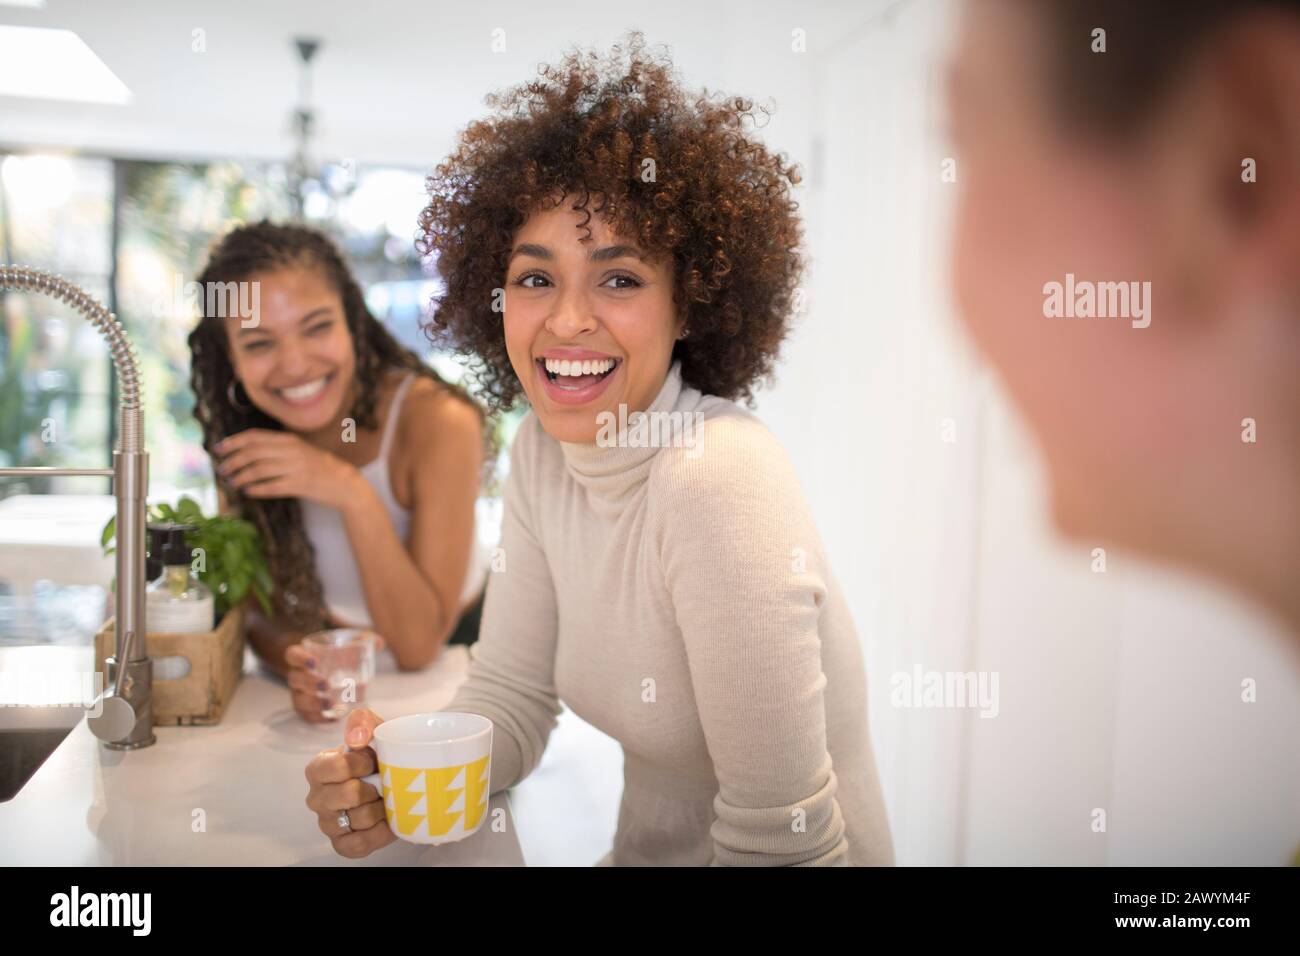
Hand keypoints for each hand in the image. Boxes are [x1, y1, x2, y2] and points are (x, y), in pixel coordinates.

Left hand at [214, 429, 362, 508]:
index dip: (233, 442)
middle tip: (222, 470)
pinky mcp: (299, 485)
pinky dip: (256, 489)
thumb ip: (278, 448)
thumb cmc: (320, 467)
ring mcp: (296, 468)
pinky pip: (271, 487)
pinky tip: (248, 492)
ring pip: (258, 470)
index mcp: (290, 440)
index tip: (218, 449)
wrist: (345, 484)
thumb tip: (247, 451)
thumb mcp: (300, 450)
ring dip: (240, 477)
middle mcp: (292, 451)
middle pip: (252, 453)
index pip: (254, 437)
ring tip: (232, 483)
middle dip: (232, 461)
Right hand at [285, 633, 386, 722]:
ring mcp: (300, 693)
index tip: (313, 662)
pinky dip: (319, 718)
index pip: (292, 655)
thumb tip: (379, 643)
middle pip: (295, 679)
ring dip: (312, 704)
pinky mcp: (306, 708)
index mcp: (304, 656)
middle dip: (308, 683)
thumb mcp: (348, 643)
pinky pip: (307, 716)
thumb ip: (363, 639)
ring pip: (299, 700)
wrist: (332, 670)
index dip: (299, 659)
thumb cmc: (338, 654)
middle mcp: (298, 675)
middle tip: (326, 685)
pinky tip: (333, 719)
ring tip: (330, 705)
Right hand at [305, 708, 396, 858]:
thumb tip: (356, 737)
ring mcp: (327, 823)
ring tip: (385, 799)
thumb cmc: (377, 754)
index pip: (336, 767)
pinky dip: (379, 833)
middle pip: (349, 794)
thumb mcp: (373, 729)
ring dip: (380, 808)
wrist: (397, 779)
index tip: (372, 760)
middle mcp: (317, 798)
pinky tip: (386, 820)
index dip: (361, 763)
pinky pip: (359, 844)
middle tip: (381, 781)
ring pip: (359, 819)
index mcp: (318, 768)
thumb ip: (362, 721)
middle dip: (373, 786)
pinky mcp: (342, 844)